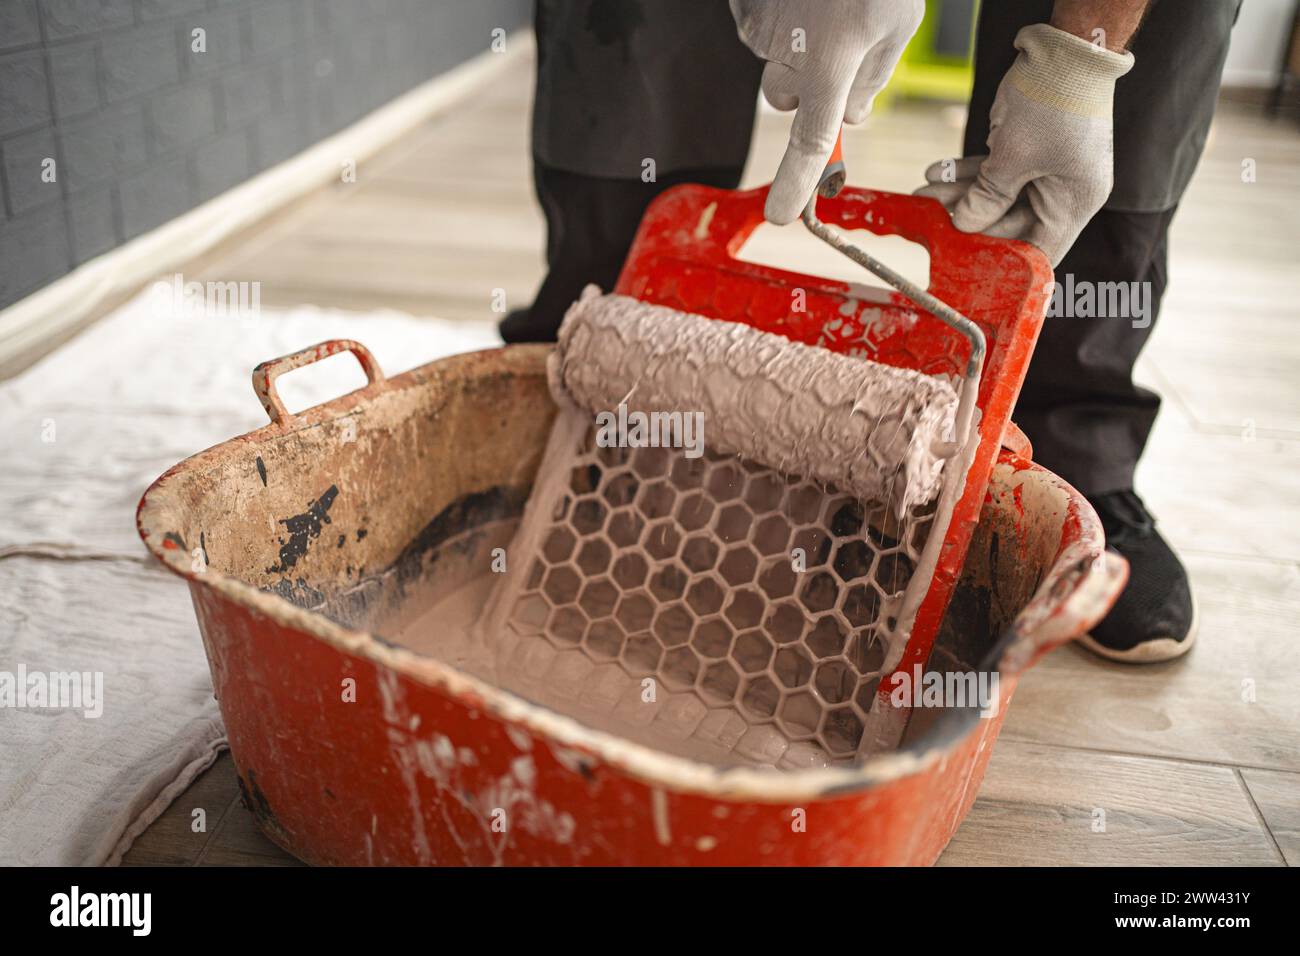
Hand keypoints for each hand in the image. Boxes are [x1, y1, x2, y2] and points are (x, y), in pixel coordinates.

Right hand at [730, 0, 923, 223]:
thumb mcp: (898, 22)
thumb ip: (874, 77)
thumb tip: (850, 115)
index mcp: (834, 57)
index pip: (810, 138)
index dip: (797, 181)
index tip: (783, 215)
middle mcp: (789, 48)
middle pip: (786, 100)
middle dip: (805, 89)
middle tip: (833, 49)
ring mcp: (760, 26)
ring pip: (774, 62)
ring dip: (796, 46)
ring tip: (822, 3)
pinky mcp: (744, 8)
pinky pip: (760, 30)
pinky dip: (780, 18)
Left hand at [916, 24, 1133, 264]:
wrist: (1062, 46)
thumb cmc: (1050, 101)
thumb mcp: (1013, 157)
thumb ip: (986, 198)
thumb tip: (964, 226)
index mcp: (1074, 203)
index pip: (1039, 253)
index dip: (1003, 264)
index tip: (966, 266)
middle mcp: (1065, 193)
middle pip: (1011, 225)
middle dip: (968, 220)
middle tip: (929, 218)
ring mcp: (1048, 172)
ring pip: (998, 196)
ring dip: (960, 195)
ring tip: (923, 194)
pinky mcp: (1031, 153)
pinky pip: (997, 172)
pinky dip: (969, 173)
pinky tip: (937, 173)